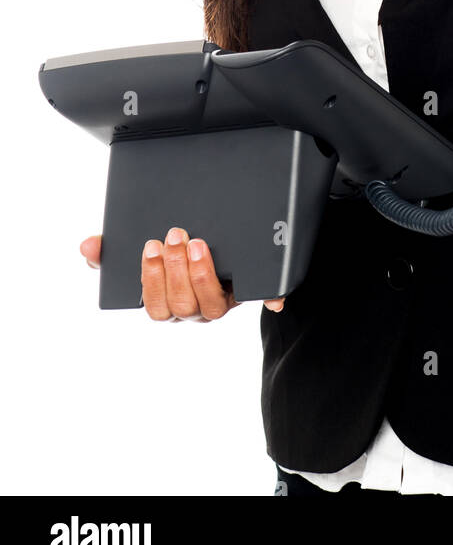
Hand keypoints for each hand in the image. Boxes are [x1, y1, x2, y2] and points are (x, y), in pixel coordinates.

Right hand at [79, 231, 284, 318]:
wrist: (219, 252)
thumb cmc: (172, 258)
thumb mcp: (144, 254)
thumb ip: (112, 253)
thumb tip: (88, 246)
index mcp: (168, 303)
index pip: (155, 307)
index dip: (152, 280)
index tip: (150, 246)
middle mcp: (195, 308)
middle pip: (183, 305)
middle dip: (176, 271)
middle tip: (175, 236)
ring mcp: (223, 301)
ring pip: (214, 306)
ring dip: (204, 275)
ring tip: (200, 243)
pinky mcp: (250, 290)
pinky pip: (262, 298)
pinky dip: (269, 298)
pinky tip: (271, 296)